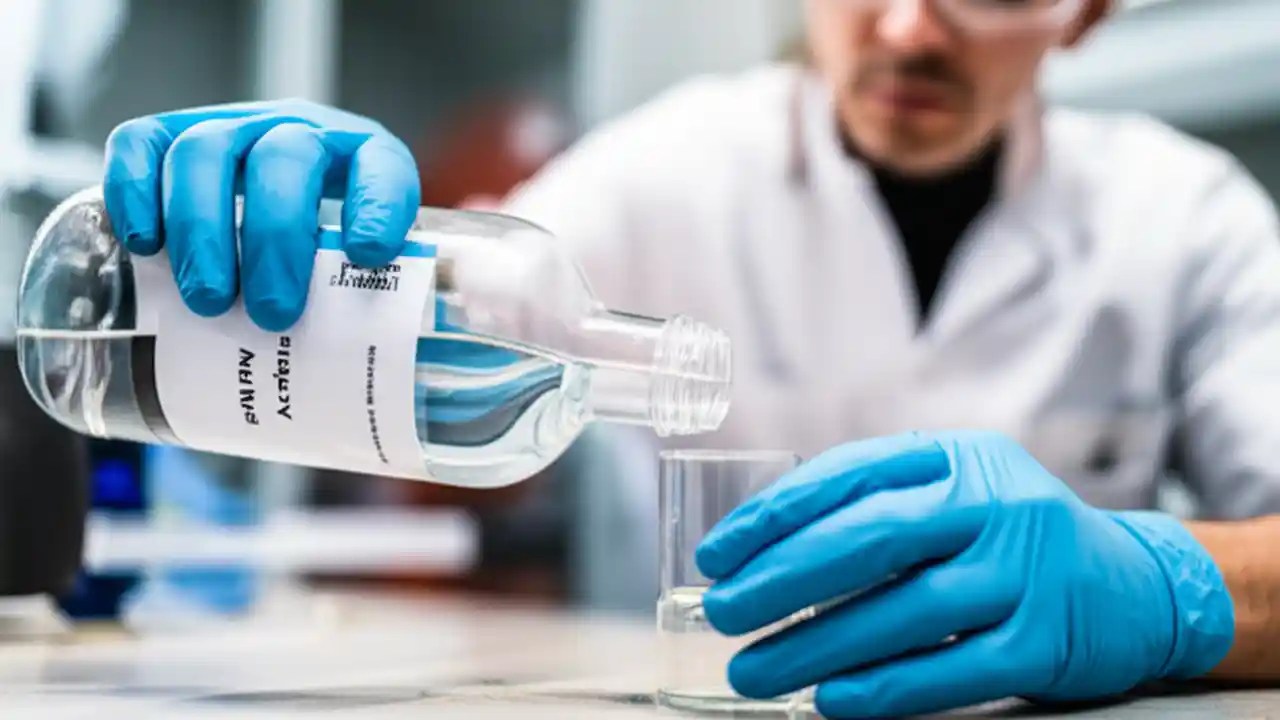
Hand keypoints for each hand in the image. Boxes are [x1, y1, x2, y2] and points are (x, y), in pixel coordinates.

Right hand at [103, 99, 420, 330]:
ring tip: (207, 301)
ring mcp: (230, 129)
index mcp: (362, 160)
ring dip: (201, 229)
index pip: (381, 165)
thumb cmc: (320, 264)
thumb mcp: (358, 274)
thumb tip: (372, 387)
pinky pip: (140, 144)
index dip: (378, 205)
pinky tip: (143, 244)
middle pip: (284, 159)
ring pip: (205, 151)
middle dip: (274, 237)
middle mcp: (297, 133)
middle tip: (271, 311)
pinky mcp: (166, 139)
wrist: (270, 223)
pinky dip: (134, 190)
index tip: (368, 254)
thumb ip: (370, 307)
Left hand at [695, 431, 1234, 718]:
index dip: (773, 515)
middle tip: (721, 613)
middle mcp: (995, 504)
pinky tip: (830, 701)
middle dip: (782, 578)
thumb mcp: (958, 490)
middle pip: (871, 538)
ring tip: (754, 670)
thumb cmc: (1013, 537)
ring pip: (904, 610)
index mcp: (958, 457)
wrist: (1137, 585)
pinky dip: (886, 688)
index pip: (848, 476)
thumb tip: (766, 547)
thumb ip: (880, 501)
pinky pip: (952, 669)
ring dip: (817, 645)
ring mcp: (1025, 572)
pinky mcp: (1046, 641)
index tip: (717, 555)